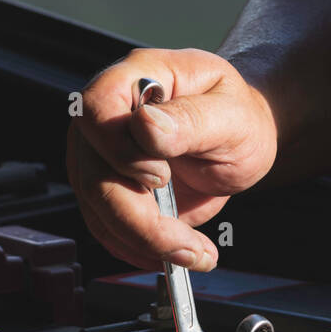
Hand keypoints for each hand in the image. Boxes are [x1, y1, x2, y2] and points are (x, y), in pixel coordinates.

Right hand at [66, 47, 277, 270]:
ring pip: (98, 211)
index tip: (162, 177)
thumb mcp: (232, 116)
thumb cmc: (236, 116)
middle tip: (189, 245)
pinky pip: (107, 229)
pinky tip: (176, 253)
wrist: (235, 140)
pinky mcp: (105, 189)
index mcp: (136, 78)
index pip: (96, 111)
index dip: (120, 152)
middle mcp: (107, 116)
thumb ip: (190, 120)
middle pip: (94, 176)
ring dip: (145, 243)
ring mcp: (100, 155)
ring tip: (194, 253)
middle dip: (141, 222)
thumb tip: (144, 127)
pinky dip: (140, 250)